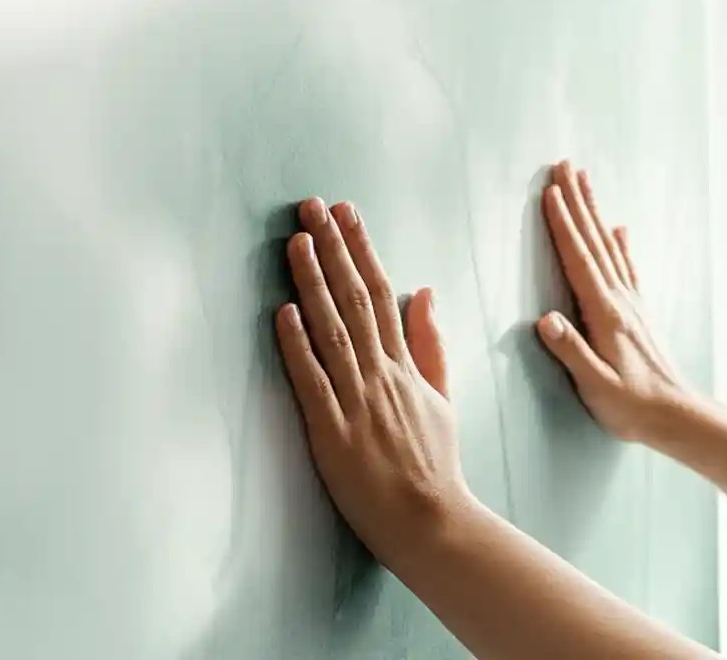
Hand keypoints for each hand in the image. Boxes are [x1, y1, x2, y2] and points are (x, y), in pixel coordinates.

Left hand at [275, 198, 474, 565]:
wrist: (431, 520)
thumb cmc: (434, 463)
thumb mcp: (442, 397)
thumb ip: (430, 344)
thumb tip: (424, 292)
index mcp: (406, 365)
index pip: (381, 293)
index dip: (362, 249)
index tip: (346, 212)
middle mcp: (382, 375)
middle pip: (354, 300)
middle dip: (333, 249)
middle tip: (311, 206)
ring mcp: (358, 402)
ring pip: (333, 331)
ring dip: (313, 283)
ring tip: (296, 241)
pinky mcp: (334, 433)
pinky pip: (314, 382)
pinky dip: (298, 346)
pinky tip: (284, 312)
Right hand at [536, 160, 698, 442]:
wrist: (676, 416)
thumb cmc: (631, 406)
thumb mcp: (594, 385)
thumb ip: (570, 350)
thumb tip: (544, 319)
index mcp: (605, 314)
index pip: (578, 260)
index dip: (563, 225)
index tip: (549, 192)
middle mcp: (620, 300)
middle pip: (594, 241)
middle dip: (577, 202)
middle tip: (563, 166)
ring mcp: (631, 304)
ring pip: (609, 247)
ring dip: (594, 213)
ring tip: (584, 182)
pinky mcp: (637, 314)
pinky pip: (626, 268)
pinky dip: (620, 245)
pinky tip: (620, 230)